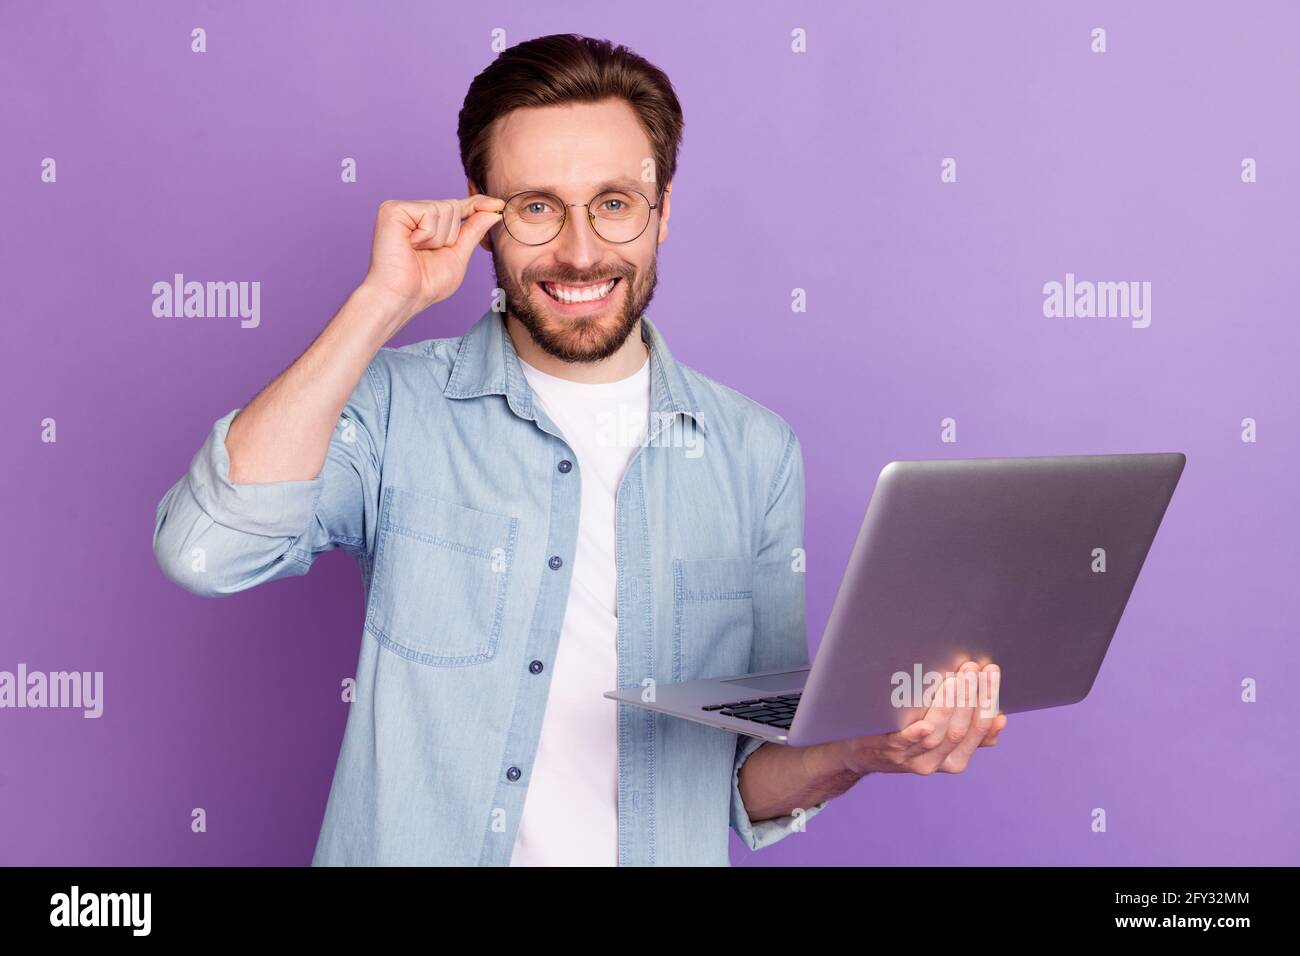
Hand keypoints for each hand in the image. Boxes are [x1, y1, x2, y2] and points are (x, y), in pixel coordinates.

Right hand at [359, 195, 504, 328]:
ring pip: (444, 209)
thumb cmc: (425, 284)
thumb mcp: (458, 255)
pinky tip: (411, 245)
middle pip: (453, 206)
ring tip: (417, 251)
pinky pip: (429, 212)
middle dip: (450, 236)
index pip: (457, 207)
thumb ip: (474, 231)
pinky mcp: (392, 209)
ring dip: (438, 238)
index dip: (477, 205)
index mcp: (425, 222)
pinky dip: (427, 234)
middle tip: (427, 253)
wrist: (402, 297)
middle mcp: (412, 211)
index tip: (499, 204)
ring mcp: (401, 208)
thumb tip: (494, 211)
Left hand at [832, 660, 1005, 775]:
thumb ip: (966, 729)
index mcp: (954, 759)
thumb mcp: (939, 735)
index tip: (991, 672)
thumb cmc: (903, 734)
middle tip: (974, 667)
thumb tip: (999, 718)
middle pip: (961, 730)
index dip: (988, 701)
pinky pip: (906, 742)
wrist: (859, 752)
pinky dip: (919, 734)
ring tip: (956, 677)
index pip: (980, 730)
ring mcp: (911, 758)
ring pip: (939, 735)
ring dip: (950, 705)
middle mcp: (936, 763)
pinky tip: (927, 723)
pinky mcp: (887, 751)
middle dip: (971, 697)